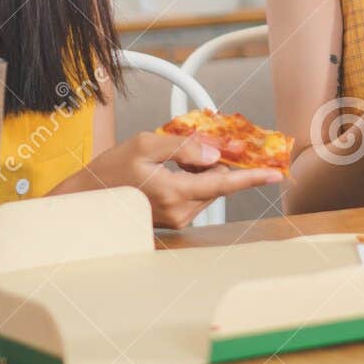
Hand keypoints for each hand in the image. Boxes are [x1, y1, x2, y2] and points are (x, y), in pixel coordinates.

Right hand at [56, 133, 283, 229]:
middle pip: (218, 183)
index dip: (252, 176)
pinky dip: (195, 179)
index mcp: (174, 193)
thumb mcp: (145, 145)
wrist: (88, 199)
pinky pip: (197, 195)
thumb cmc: (111, 170)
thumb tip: (217, 154)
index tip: (276, 173)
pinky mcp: (174, 220)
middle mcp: (180, 211)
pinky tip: (175, 169)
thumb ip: (184, 147)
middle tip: (212, 143)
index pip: (223, 183)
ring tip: (177, 158)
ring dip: (205, 170)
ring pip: (209, 188)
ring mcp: (177, 219)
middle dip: (221, 162)